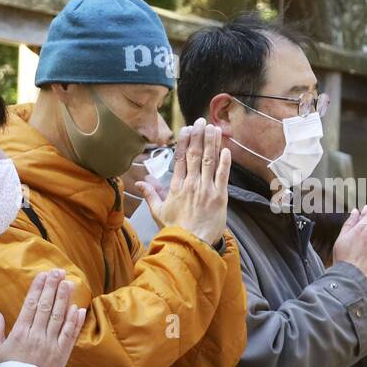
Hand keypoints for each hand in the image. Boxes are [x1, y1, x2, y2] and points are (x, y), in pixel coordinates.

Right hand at [0, 270, 86, 366]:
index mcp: (20, 334)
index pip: (30, 305)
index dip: (38, 288)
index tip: (42, 275)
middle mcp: (37, 337)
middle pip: (46, 307)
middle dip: (52, 287)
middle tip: (58, 271)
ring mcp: (51, 345)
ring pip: (59, 317)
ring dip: (65, 299)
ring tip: (69, 283)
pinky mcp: (62, 355)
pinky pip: (70, 335)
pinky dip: (74, 321)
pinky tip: (78, 308)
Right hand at [139, 117, 230, 244]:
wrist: (191, 245)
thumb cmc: (175, 230)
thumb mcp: (158, 212)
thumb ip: (150, 195)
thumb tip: (140, 183)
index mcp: (176, 186)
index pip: (180, 158)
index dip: (184, 141)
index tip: (187, 128)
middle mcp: (191, 184)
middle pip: (195, 155)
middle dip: (198, 136)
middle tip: (201, 121)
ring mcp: (206, 189)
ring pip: (209, 161)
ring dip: (212, 143)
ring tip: (213, 128)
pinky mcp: (220, 197)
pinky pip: (223, 175)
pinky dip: (225, 162)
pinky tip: (226, 149)